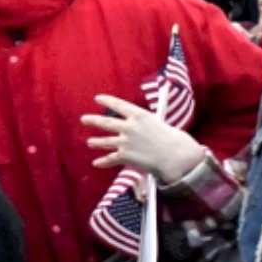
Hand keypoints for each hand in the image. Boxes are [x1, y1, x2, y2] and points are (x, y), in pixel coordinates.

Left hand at [82, 94, 207, 182]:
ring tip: (90, 142)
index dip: (107, 100)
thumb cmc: (174, 140)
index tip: (97, 98)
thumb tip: (137, 127)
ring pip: (105, 141)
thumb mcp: (159, 124)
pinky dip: (102, 162)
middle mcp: (129, 127)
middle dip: (93, 120)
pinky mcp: (125, 156)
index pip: (119, 104)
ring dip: (96, 142)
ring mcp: (125, 141)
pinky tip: (96, 163)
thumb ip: (144, 125)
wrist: (177, 156)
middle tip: (84, 119)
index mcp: (140, 115)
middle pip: (106, 122)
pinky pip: (110, 159)